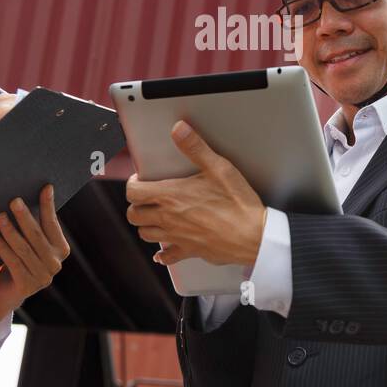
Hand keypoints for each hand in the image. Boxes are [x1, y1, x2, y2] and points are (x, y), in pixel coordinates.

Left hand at [0, 184, 69, 310]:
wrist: (7, 291)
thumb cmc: (21, 258)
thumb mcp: (32, 242)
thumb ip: (36, 225)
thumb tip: (37, 192)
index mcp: (62, 250)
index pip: (53, 224)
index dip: (48, 206)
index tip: (45, 188)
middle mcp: (55, 264)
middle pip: (37, 236)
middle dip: (25, 217)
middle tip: (14, 201)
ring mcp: (42, 277)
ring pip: (23, 248)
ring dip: (10, 230)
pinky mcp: (26, 286)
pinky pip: (12, 261)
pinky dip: (1, 246)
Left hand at [125, 120, 265, 267]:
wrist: (253, 236)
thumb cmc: (237, 203)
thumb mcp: (219, 168)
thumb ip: (196, 147)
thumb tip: (179, 129)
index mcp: (171, 196)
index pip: (134, 192)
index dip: (133, 185)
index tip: (140, 181)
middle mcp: (168, 218)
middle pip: (134, 215)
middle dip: (136, 205)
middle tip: (147, 199)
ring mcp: (177, 236)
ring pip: (145, 234)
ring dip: (146, 225)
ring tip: (155, 217)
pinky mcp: (189, 251)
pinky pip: (166, 256)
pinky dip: (162, 253)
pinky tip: (164, 250)